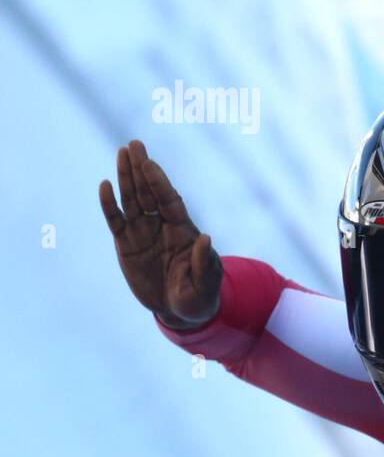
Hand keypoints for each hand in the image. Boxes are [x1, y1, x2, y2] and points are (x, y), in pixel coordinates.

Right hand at [98, 140, 221, 329]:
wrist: (180, 311)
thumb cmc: (199, 297)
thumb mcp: (205, 284)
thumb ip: (204, 262)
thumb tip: (206, 238)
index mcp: (183, 230)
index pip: (169, 200)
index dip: (159, 182)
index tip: (150, 163)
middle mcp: (162, 226)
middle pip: (150, 193)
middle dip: (142, 169)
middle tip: (134, 144)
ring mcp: (143, 234)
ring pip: (132, 201)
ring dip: (126, 178)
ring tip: (121, 153)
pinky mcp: (126, 245)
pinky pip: (116, 221)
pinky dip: (110, 205)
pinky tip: (104, 186)